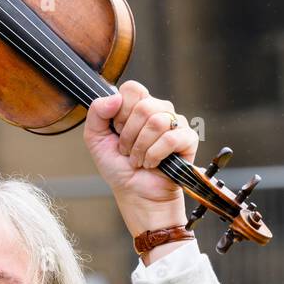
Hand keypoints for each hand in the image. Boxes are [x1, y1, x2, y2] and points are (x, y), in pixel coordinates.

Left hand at [83, 81, 199, 231]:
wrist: (135, 194)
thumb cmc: (119, 168)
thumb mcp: (96, 140)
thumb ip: (96, 113)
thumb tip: (114, 97)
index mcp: (139, 107)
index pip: (132, 89)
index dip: (121, 111)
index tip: (118, 130)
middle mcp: (159, 110)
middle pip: (144, 105)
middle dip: (129, 134)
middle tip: (128, 150)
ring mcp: (175, 123)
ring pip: (158, 121)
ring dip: (141, 147)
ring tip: (139, 160)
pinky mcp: (188, 139)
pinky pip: (170, 138)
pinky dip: (155, 155)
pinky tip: (152, 164)